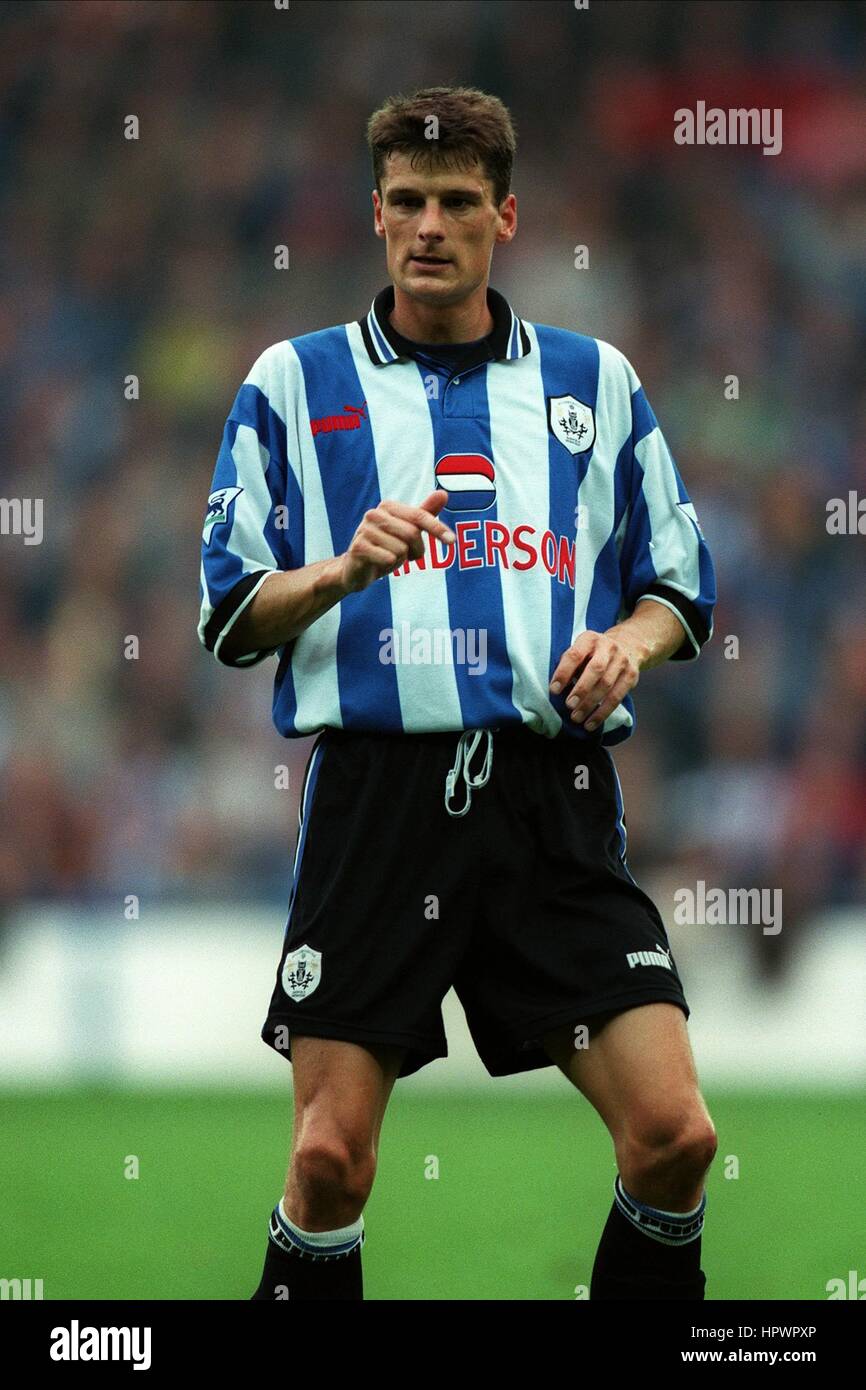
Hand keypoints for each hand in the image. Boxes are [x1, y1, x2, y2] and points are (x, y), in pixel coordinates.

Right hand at [340, 491, 454, 592]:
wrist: (356, 569)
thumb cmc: (386, 547)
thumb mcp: (408, 530)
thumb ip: (424, 513)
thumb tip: (443, 493)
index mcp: (388, 506)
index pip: (419, 516)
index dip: (437, 528)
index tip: (452, 541)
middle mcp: (374, 514)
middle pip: (412, 533)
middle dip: (416, 550)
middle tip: (406, 555)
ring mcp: (365, 530)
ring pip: (401, 549)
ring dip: (400, 560)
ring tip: (388, 558)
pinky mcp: (358, 547)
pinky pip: (389, 559)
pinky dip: (389, 566)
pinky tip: (379, 563)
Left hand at [549, 628, 646, 731]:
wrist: (628, 645)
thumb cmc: (593, 653)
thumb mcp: (581, 650)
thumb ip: (569, 665)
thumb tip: (556, 689)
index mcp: (590, 639)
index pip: (575, 655)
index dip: (564, 673)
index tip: (554, 690)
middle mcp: (608, 647)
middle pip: (596, 669)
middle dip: (581, 689)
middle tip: (569, 705)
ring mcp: (622, 661)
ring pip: (607, 685)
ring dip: (590, 704)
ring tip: (576, 718)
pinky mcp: (631, 676)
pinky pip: (617, 697)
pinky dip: (602, 713)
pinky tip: (591, 723)